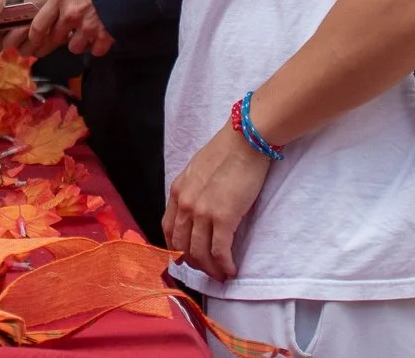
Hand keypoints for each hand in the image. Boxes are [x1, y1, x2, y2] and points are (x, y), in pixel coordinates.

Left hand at [24, 0, 112, 58]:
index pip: (39, 25)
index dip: (35, 37)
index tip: (35, 42)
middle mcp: (71, 15)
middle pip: (56, 38)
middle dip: (60, 37)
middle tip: (67, 33)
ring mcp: (88, 27)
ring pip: (74, 48)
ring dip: (78, 43)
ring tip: (85, 35)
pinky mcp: (105, 36)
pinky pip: (95, 51)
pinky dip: (97, 47)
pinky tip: (100, 38)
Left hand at [163, 120, 271, 279]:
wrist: (246, 140)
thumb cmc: (227, 151)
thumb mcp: (198, 170)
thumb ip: (193, 191)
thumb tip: (199, 211)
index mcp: (177, 191)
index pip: (168, 230)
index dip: (177, 250)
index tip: (188, 259)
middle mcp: (185, 203)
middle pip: (182, 246)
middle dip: (195, 264)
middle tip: (208, 272)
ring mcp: (202, 212)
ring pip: (200, 253)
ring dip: (211, 269)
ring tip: (222, 275)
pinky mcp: (223, 217)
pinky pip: (219, 252)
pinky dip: (224, 266)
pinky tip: (231, 270)